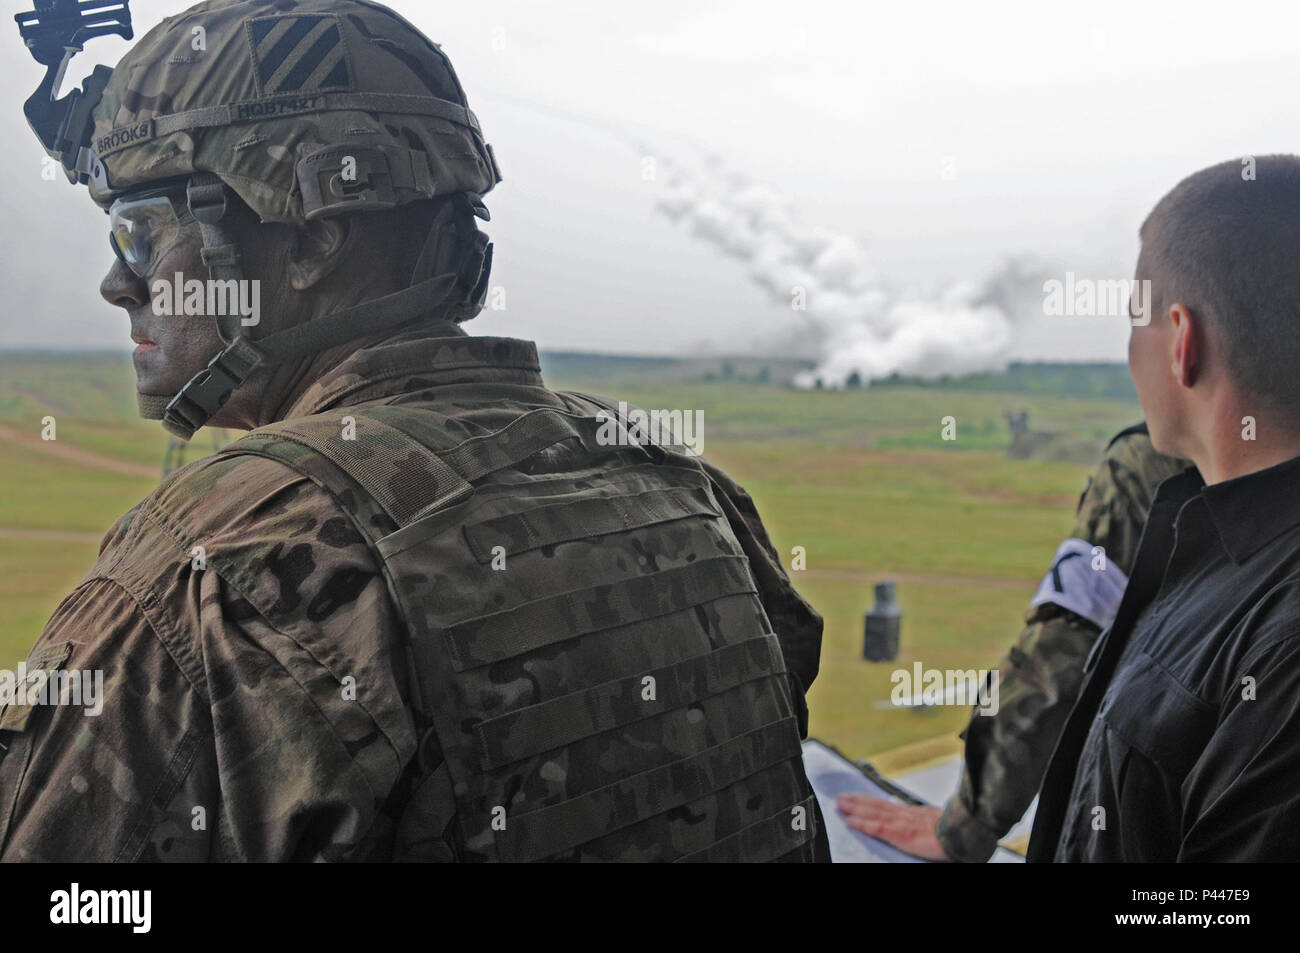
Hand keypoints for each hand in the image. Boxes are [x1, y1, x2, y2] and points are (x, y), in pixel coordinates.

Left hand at [836, 795, 951, 861]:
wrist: (963, 834)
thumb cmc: (954, 832)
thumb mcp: (938, 823)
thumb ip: (927, 822)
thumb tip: (926, 822)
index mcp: (913, 814)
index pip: (887, 806)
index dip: (870, 801)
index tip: (857, 797)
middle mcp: (904, 815)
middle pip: (876, 806)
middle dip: (857, 801)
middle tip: (840, 797)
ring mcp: (901, 824)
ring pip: (873, 813)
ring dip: (855, 809)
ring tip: (840, 805)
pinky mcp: (901, 834)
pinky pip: (877, 828)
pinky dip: (863, 824)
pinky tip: (851, 821)